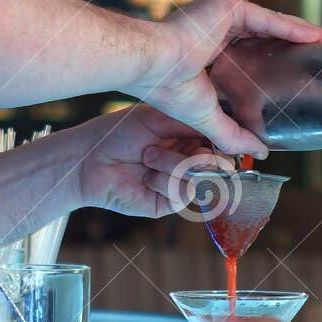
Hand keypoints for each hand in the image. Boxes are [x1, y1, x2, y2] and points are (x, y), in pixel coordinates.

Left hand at [66, 105, 235, 217]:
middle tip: (162, 147)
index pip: (224, 141)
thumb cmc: (119, 132)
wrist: (88, 159)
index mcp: (190, 137)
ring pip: (202, 178)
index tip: (215, 135)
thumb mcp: (160, 118)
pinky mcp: (169, 203)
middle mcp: (190, 161)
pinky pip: (185, 193)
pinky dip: (164, 182)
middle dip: (195, 153)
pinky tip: (145, 177)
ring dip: (171, 164)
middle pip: (220, 163)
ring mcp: (181, 183)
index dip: (224, 141)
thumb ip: (196, 123)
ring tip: (146, 158)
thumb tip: (233, 131)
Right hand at [135, 0, 321, 157]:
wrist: (153, 64)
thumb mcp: (207, 115)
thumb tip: (258, 151)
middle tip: (317, 53)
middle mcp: (212, 30)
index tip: (290, 72)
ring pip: (268, 25)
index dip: (270, 62)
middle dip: (291, 45)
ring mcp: (219, 17)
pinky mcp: (227, 8)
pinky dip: (291, 28)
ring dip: (299, 33)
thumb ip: (233, 132)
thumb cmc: (165, 86)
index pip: (245, 54)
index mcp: (203, 53)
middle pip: (262, 36)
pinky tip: (314, 36)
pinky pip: (267, 18)